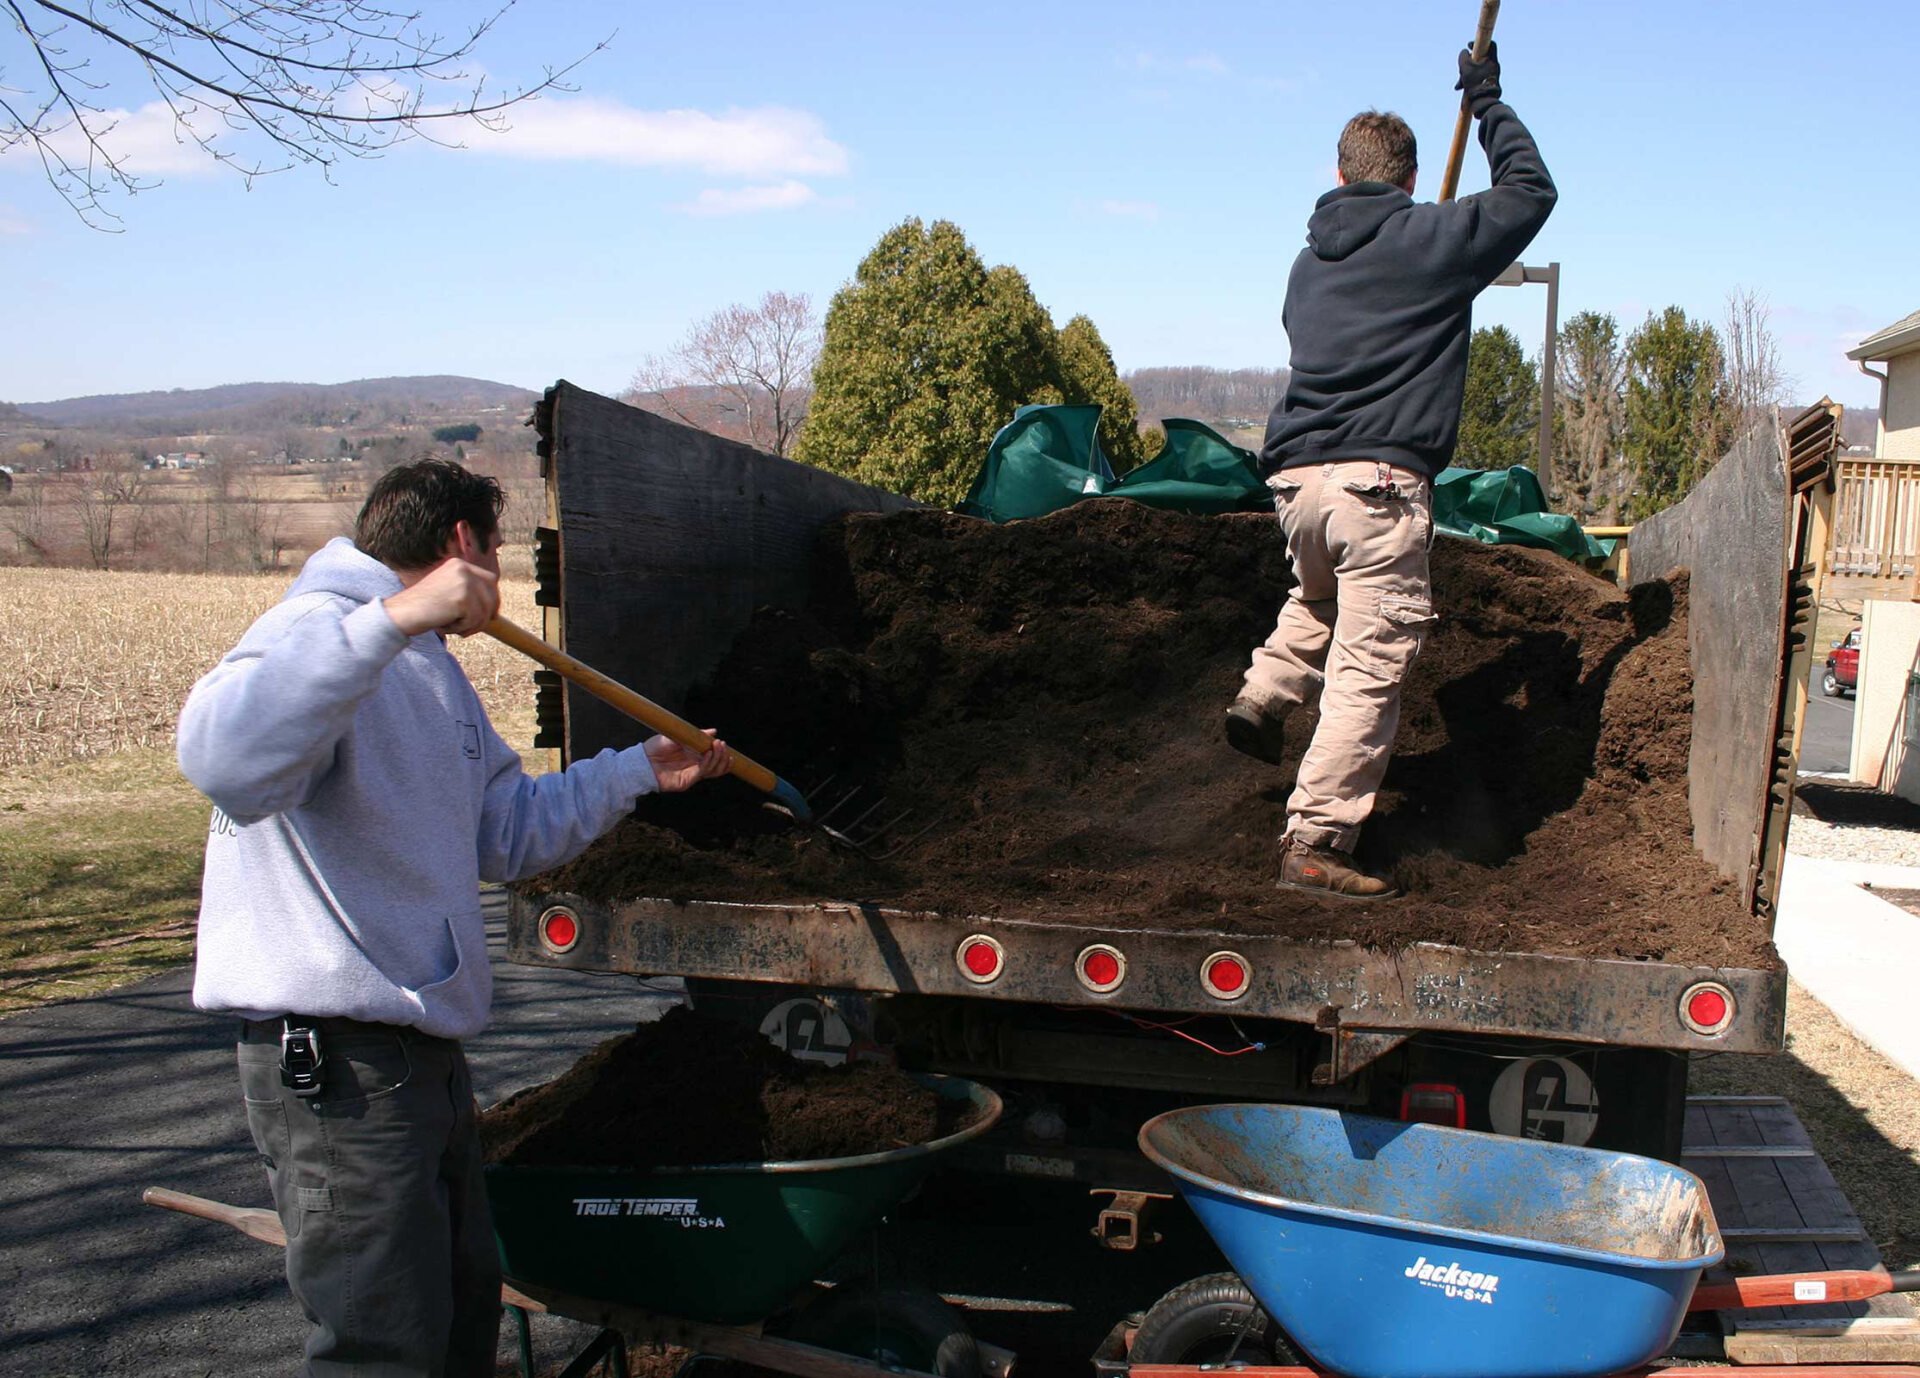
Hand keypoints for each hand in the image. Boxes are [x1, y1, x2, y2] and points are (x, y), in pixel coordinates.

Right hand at [381, 556, 499, 637]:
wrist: (401, 613)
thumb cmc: (422, 608)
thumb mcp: (447, 591)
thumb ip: (468, 593)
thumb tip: (494, 609)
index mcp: (459, 564)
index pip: (490, 580)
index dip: (493, 598)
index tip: (491, 615)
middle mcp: (463, 569)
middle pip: (492, 593)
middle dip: (487, 614)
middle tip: (471, 628)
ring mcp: (464, 582)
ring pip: (485, 610)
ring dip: (471, 625)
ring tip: (451, 627)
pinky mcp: (463, 597)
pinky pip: (475, 620)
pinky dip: (462, 628)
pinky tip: (445, 626)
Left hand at [646, 732, 731, 792]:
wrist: (641, 761)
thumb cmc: (655, 748)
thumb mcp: (677, 736)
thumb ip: (696, 735)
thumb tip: (714, 731)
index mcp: (693, 757)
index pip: (713, 757)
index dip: (721, 753)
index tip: (723, 743)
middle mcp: (694, 767)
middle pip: (716, 765)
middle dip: (722, 756)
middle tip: (722, 744)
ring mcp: (691, 775)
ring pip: (712, 771)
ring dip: (717, 759)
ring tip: (718, 748)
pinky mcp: (685, 782)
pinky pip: (701, 774)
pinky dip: (707, 764)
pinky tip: (708, 754)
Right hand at [1455, 39, 1501, 117]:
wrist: (1484, 102)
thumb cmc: (1475, 84)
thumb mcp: (1465, 68)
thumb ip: (1463, 57)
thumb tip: (1464, 53)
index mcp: (1492, 60)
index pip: (1490, 44)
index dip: (1478, 43)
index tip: (1469, 46)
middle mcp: (1495, 67)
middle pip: (1480, 59)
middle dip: (1468, 63)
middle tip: (1461, 69)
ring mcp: (1493, 76)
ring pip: (1478, 70)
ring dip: (1467, 75)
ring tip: (1458, 85)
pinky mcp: (1490, 84)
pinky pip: (1479, 78)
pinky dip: (1471, 81)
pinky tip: (1462, 88)